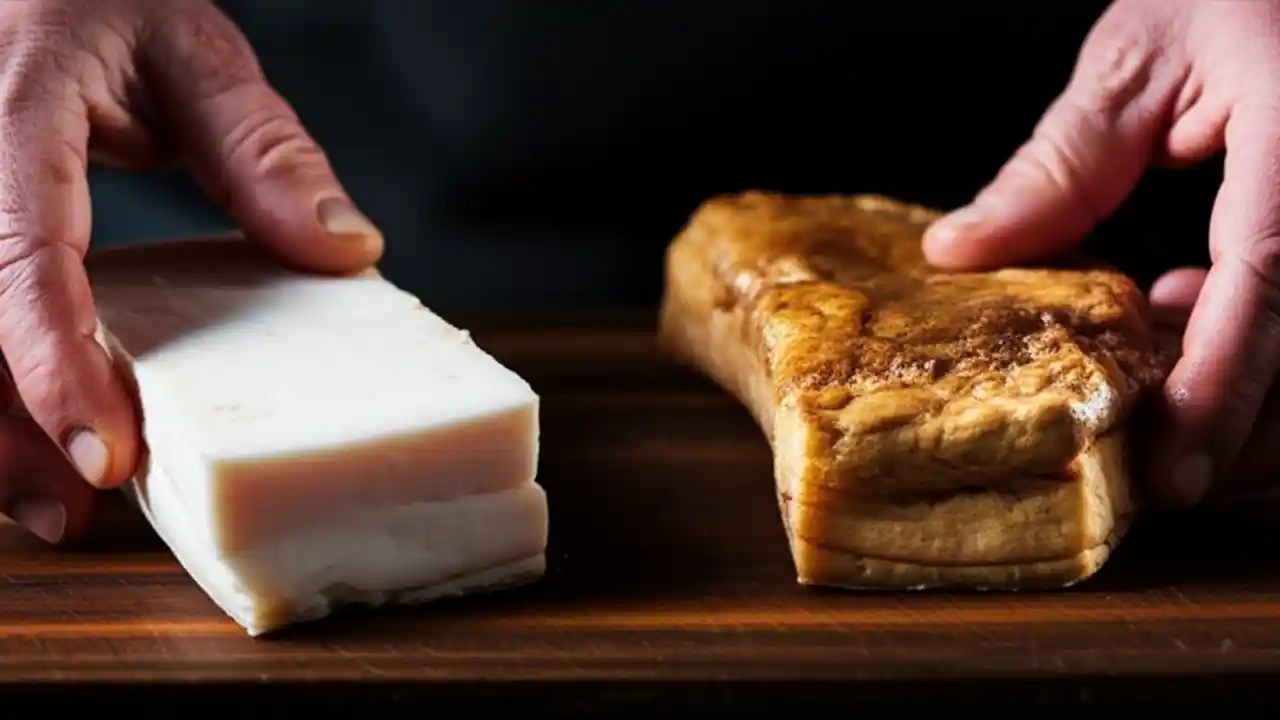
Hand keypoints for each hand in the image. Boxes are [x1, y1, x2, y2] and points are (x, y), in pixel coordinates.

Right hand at [0, 0, 381, 544]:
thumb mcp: (192, 52)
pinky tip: (26, 438)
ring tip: (50, 505)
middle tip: (72, 508)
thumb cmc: (98, 4)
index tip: (103, 454)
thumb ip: (262, 148)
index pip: (19, 253)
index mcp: (10, 114)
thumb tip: (346, 248)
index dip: (53, 362)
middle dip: (2, 429)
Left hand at [921, 0, 1279, 508]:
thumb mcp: (1142, 56)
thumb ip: (1062, 165)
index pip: (1270, 290)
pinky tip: (1185, 309)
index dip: (1222, 393)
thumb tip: (961, 252)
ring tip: (1155, 373)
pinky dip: (1256, 342)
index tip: (1175, 475)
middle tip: (1148, 461)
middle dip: (1239, 429)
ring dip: (1248, 393)